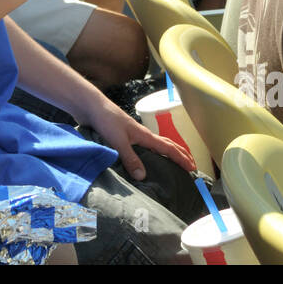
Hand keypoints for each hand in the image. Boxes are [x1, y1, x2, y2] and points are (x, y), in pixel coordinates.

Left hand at [79, 96, 195, 178]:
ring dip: (165, 155)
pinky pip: (141, 148)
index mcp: (144, 135)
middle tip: (189, 166)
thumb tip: (143, 177)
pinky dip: (149, 155)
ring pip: (154, 146)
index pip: (168, 148)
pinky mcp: (122, 137)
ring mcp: (132, 135)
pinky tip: (144, 162)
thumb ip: (130, 158)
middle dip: (179, 155)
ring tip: (171, 165)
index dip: (181, 158)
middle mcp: (141, 135)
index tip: (193, 168)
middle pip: (165, 145)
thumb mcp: (119, 141)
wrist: (90, 106)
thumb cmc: (106, 119)